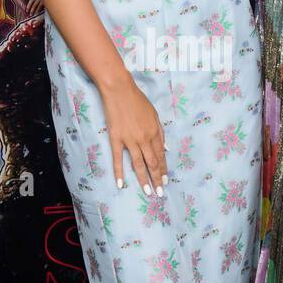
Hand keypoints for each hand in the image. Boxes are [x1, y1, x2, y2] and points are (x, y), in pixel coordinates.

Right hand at [100, 77, 167, 195]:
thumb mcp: (154, 114)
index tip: (166, 181)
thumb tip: (165, 149)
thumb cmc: (137, 100)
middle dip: (157, 179)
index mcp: (155, 132)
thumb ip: (160, 133)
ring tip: (147, 192)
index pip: (161, 156)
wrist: (119, 90)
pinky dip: (119, 172)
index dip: (164, 169)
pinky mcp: (116, 139)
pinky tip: (121, 184)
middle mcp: (144, 138)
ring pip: (138, 164)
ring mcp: (130, 140)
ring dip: (143, 179)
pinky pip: (118, 159)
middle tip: (160, 193)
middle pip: (152, 163)